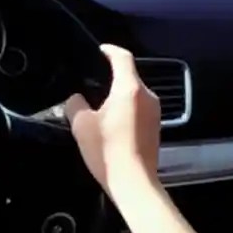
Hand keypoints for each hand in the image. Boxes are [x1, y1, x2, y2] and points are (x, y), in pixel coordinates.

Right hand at [65, 44, 162, 195]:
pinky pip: (139, 108)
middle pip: (129, 76)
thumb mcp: (82, 125)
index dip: (109, 50)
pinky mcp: (156, 127)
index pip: (122, 57)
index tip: (99, 51)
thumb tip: (76, 99)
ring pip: (134, 94)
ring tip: (99, 105)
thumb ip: (75, 104)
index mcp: (129, 89)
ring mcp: (155, 112)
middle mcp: (147, 96)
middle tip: (92, 83)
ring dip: (119, 95)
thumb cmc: (108, 151)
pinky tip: (112, 123)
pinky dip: (126, 109)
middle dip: (111, 77)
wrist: (134, 182)